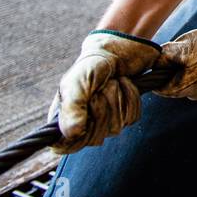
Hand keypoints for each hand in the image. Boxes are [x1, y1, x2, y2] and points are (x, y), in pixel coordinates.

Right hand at [50, 30, 161, 154]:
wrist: (119, 50)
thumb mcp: (77, 82)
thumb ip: (73, 106)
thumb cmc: (92, 66)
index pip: (63, 147)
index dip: (75, 136)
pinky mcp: (126, 114)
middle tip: (99, 88)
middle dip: (101, 108)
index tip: (84, 116)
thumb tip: (72, 134)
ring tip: (111, 83)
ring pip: (116, 128)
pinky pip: (133, 117)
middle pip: (95, 138)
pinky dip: (131, 98)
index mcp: (64, 118)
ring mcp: (106, 121)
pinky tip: (124, 84)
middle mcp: (84, 124)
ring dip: (118, 99)